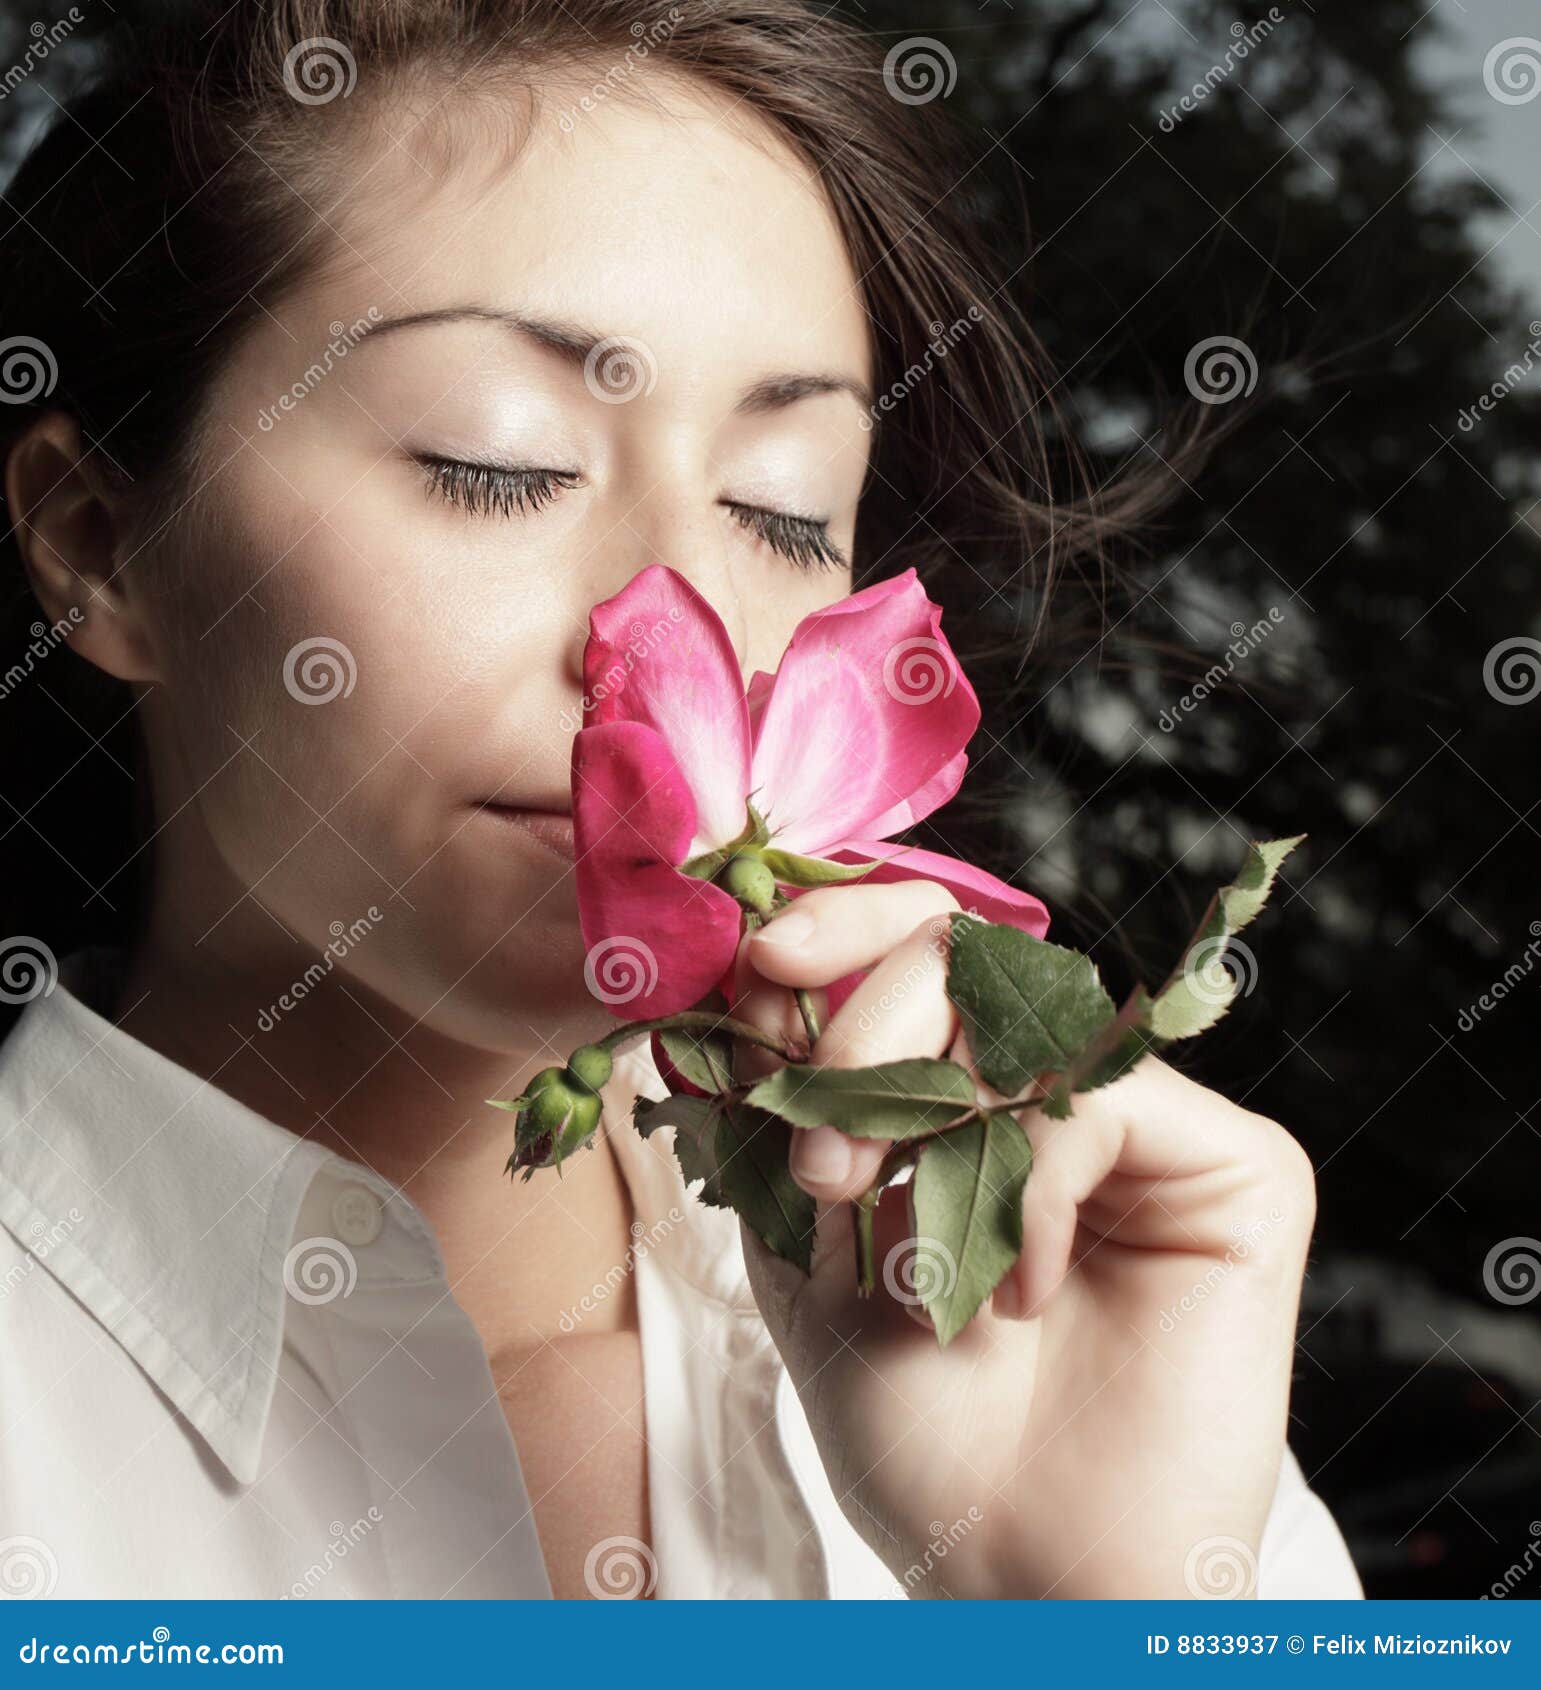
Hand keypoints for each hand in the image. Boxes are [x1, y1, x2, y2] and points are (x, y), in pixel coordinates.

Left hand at [731, 880, 1316, 1599]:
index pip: (916, 948)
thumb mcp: (804, 1247)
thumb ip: (785, 1109)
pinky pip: (1106, 1103)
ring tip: (886, 1232)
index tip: (763, 962)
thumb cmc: (915, 1422)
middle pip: (969, 953)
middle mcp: (1065, 1089)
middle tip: (823, 1157)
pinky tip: (1019, 1294)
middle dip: (869, 1029)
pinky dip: (1032, 1186)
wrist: (1019, 1569)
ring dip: (930, 1113)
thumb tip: (746, 975)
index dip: (842, 928)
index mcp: (971, 1093)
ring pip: (1033, 1013)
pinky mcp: (1239, 1168)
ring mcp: (1153, 1124)